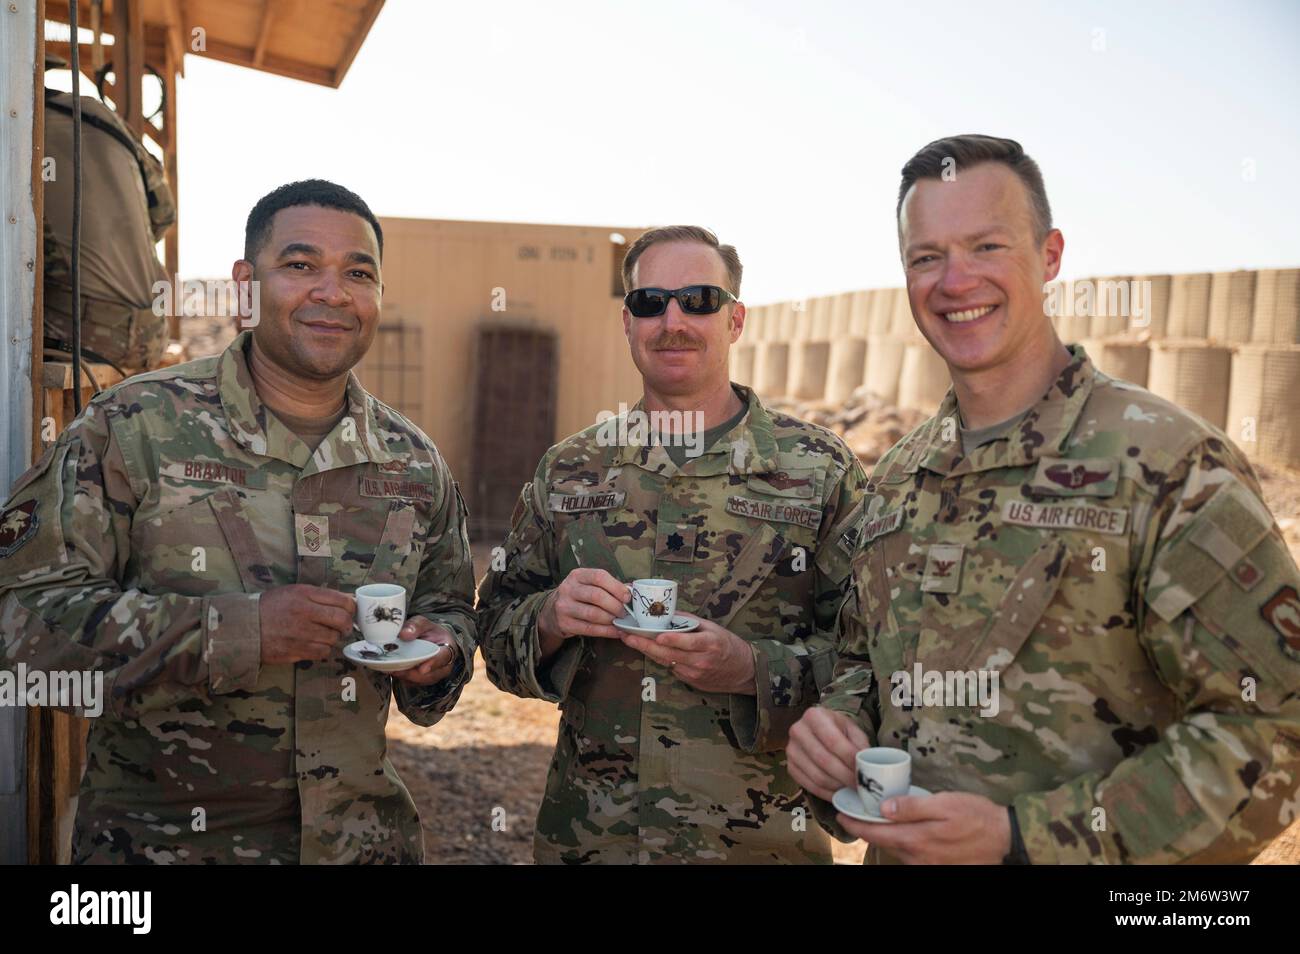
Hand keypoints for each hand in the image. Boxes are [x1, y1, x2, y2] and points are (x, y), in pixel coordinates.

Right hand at [259, 584, 354, 664]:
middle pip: (341, 620)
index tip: (349, 612)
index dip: (351, 608)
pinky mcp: (295, 650)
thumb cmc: (271, 607)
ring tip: (324, 635)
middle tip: (343, 627)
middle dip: (347, 625)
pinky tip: (315, 645)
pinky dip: (323, 650)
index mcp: (304, 594)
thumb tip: (348, 600)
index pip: (342, 600)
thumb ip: (320, 595)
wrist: (244, 626)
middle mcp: (304, 612)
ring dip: (333, 638)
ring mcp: (299, 633)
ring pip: (333, 638)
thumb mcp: (294, 592)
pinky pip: (322, 652)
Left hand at [391, 616, 459, 685]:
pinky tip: (392, 670)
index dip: (433, 664)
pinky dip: (402, 678)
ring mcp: (433, 676)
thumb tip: (403, 634)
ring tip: (391, 670)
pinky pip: (412, 683)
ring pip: (420, 681)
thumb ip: (416, 626)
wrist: (431, 641)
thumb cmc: (430, 632)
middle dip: (413, 674)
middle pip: (430, 675)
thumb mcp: (424, 623)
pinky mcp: (422, 681)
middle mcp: (444, 667)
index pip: (443, 658)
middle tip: (397, 670)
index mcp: (448, 650)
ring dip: (405, 677)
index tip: (422, 669)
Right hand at [537, 568, 629, 650]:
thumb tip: (633, 590)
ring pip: (593, 614)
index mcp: (577, 575)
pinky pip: (589, 629)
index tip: (627, 597)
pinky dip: (606, 631)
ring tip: (620, 622)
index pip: (599, 576)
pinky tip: (616, 632)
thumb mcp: (588, 585)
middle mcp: (568, 589)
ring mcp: (564, 606)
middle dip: (615, 605)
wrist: (552, 612)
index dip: (616, 587)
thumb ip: (608, 586)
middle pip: (597, 596)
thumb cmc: (578, 596)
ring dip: (611, 619)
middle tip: (625, 613)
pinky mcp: (564, 623)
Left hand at [619, 614, 755, 693]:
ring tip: (629, 640)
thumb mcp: (713, 628)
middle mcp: (701, 660)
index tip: (656, 635)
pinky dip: (661, 658)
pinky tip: (647, 649)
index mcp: (709, 644)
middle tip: (627, 636)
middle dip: (645, 645)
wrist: (743, 671)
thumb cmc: (727, 645)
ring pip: (666, 661)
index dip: (671, 640)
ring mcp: (694, 673)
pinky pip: (671, 668)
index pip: (688, 642)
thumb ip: (689, 621)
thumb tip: (666, 611)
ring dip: (646, 651)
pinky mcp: (690, 681)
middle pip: (669, 654)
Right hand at [787, 706, 871, 800]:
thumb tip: (867, 769)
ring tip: (852, 789)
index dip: (850, 759)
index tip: (864, 771)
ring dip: (838, 787)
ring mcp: (791, 750)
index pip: (834, 742)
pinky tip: (839, 793)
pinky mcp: (790, 767)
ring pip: (817, 776)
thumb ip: (860, 746)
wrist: (819, 729)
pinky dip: (827, 793)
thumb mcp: (852, 730)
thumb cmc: (838, 729)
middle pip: (824, 760)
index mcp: (814, 716)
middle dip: (845, 776)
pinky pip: (809, 786)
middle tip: (860, 785)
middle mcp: (798, 730)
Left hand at [837, 791, 1010, 863]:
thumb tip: (884, 808)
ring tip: (878, 820)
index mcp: (916, 839)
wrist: (1005, 838)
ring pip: (898, 850)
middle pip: (885, 843)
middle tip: (857, 813)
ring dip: (886, 836)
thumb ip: (913, 807)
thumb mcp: (945, 803)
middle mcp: (918, 857)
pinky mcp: (937, 866)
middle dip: (869, 829)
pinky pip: (912, 856)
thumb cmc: (976, 816)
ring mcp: (928, 865)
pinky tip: (904, 832)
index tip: (842, 814)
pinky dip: (903, 843)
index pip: (877, 833)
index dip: (857, 824)